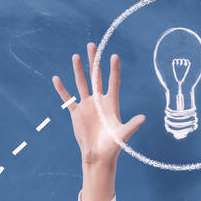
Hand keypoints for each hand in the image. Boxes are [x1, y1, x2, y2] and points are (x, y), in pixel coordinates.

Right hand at [52, 42, 145, 165]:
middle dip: (94, 61)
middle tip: (92, 45)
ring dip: (78, 70)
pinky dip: (62, 89)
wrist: (98, 155)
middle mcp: (99, 101)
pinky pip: (68, 98)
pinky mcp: (76, 112)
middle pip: (96, 76)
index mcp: (111, 103)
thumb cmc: (113, 146)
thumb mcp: (122, 134)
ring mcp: (87, 105)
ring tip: (76, 55)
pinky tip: (56, 79)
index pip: (113, 82)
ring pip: (82, 83)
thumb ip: (132, 125)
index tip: (114, 56)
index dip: (113, 69)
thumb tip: (144, 118)